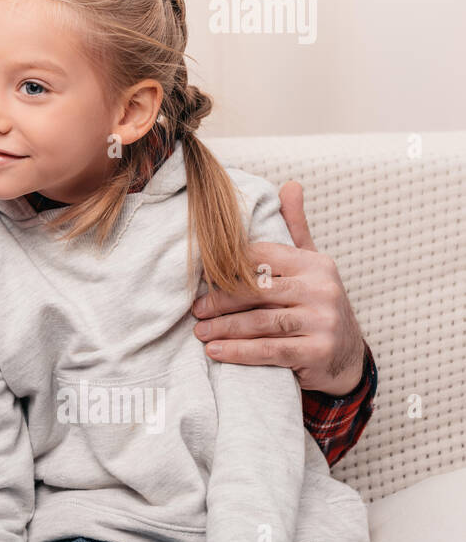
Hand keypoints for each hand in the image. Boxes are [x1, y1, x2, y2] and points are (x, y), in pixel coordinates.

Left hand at [191, 181, 366, 395]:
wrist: (348, 357)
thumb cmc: (316, 304)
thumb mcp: (310, 265)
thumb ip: (295, 228)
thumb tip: (291, 184)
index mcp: (314, 264)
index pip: (262, 256)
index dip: (228, 265)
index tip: (201, 276)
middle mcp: (322, 289)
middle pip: (258, 290)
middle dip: (220, 300)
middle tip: (195, 309)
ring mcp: (323, 322)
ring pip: (260, 322)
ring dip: (224, 328)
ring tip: (199, 332)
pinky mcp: (318, 352)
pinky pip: (270, 350)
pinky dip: (238, 352)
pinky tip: (215, 351)